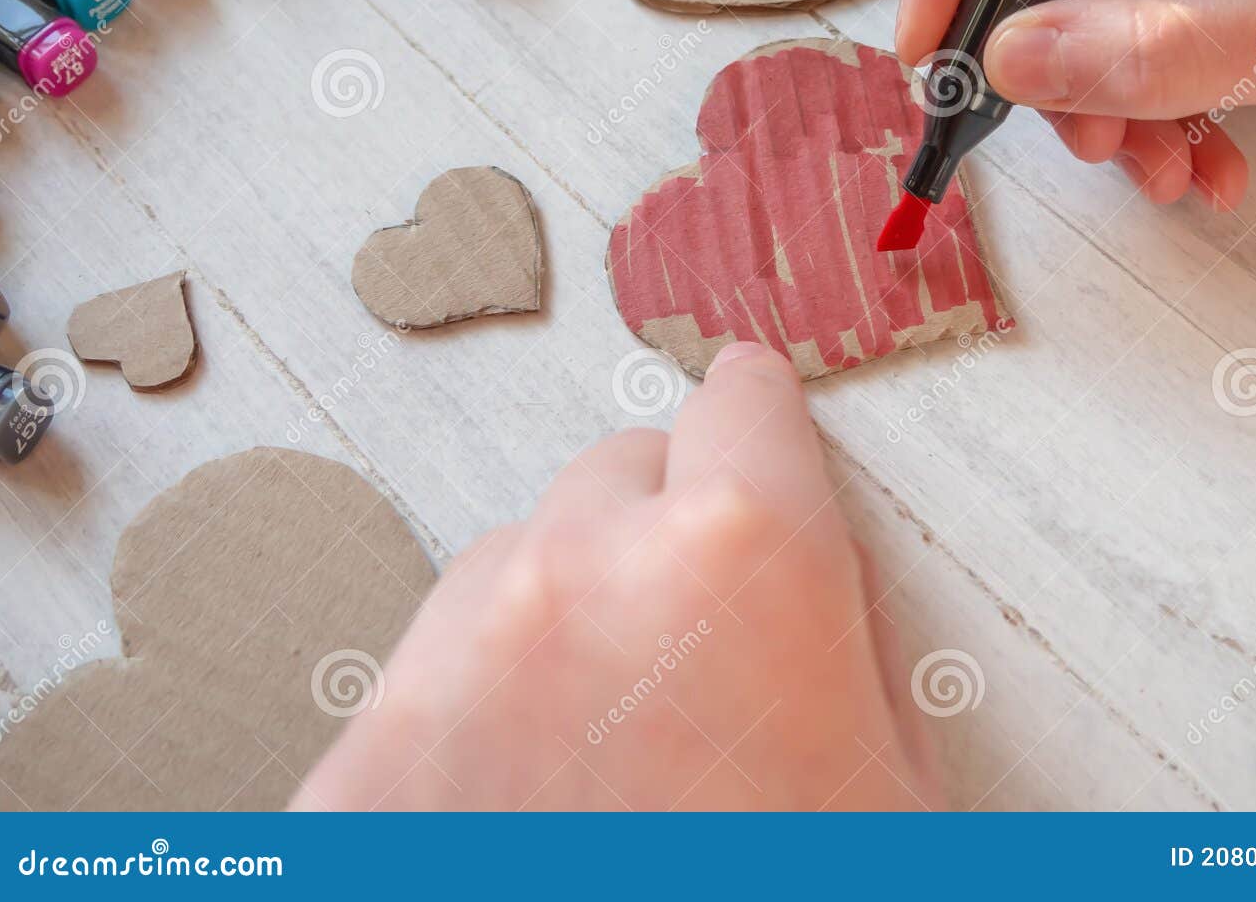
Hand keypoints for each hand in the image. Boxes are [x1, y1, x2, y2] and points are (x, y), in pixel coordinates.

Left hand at [290, 343, 941, 810]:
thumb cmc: (784, 896)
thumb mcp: (893, 795)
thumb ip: (851, 651)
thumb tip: (811, 583)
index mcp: (742, 560)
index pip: (741, 402)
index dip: (758, 424)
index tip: (748, 423)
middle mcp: (582, 571)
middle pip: (619, 474)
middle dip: (657, 529)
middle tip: (688, 637)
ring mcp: (454, 658)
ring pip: (514, 560)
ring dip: (559, 613)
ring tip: (604, 744)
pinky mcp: (362, 758)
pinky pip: (431, 672)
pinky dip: (475, 708)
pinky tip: (528, 801)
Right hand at [897, 0, 1255, 209]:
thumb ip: (1149, 51)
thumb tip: (1013, 61)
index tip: (931, 44)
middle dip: (1059, 59)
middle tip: (1076, 139)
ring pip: (1100, 6)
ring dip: (1116, 103)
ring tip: (1163, 164)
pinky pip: (1153, 36)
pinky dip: (1163, 107)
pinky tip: (1202, 157)